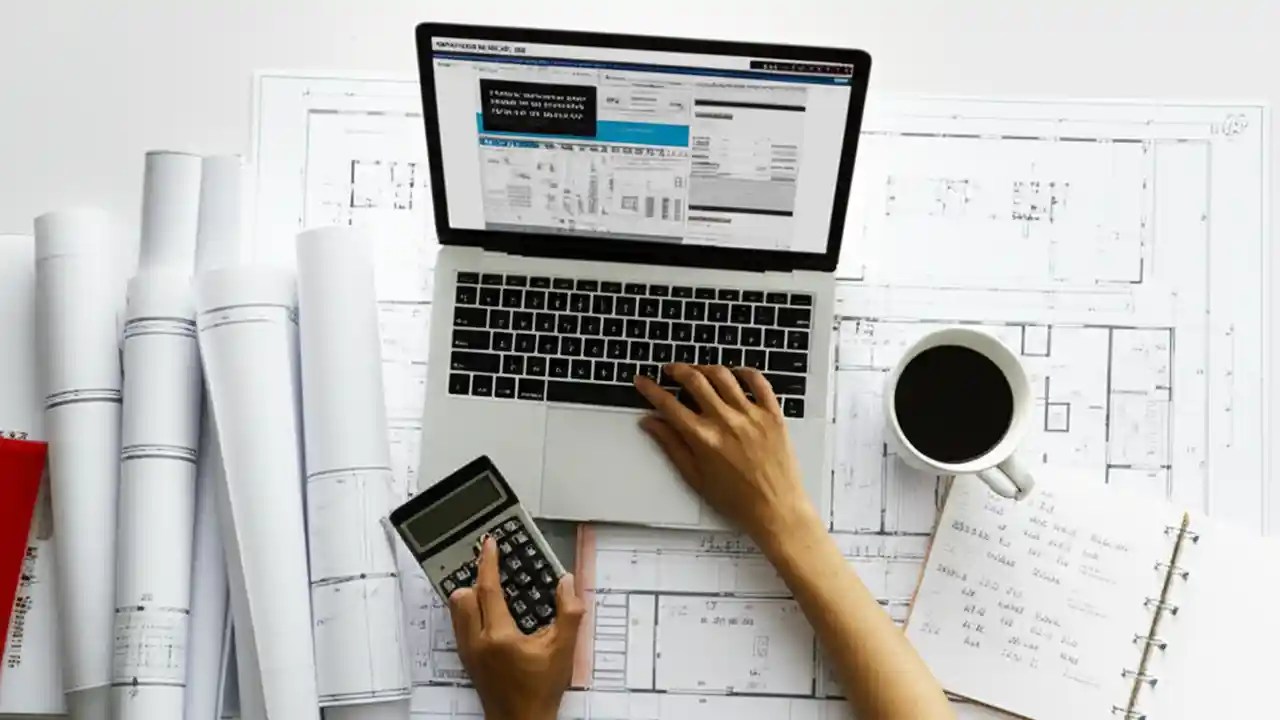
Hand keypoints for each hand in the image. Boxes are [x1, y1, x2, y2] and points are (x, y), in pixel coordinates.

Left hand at [448, 536, 584, 719]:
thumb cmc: (540, 691)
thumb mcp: (564, 650)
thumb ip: (569, 613)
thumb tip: (566, 583)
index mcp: (499, 636)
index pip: (487, 589)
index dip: (488, 562)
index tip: (489, 544)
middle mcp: (477, 642)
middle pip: (463, 595)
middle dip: (477, 578)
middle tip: (493, 565)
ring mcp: (469, 651)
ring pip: (456, 609)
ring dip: (470, 594)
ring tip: (490, 586)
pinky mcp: (467, 658)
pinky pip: (459, 624)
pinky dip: (469, 610)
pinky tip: (488, 611)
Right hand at [634, 363, 818, 547]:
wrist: (776, 510)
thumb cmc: (737, 500)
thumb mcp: (695, 477)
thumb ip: (671, 445)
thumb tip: (650, 423)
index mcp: (703, 438)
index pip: (668, 404)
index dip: (650, 389)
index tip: (642, 381)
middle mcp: (726, 421)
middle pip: (694, 380)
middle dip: (676, 370)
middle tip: (669, 370)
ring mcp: (751, 415)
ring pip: (723, 376)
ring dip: (705, 368)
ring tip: (698, 371)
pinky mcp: (773, 415)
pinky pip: (759, 382)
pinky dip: (745, 372)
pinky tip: (736, 373)